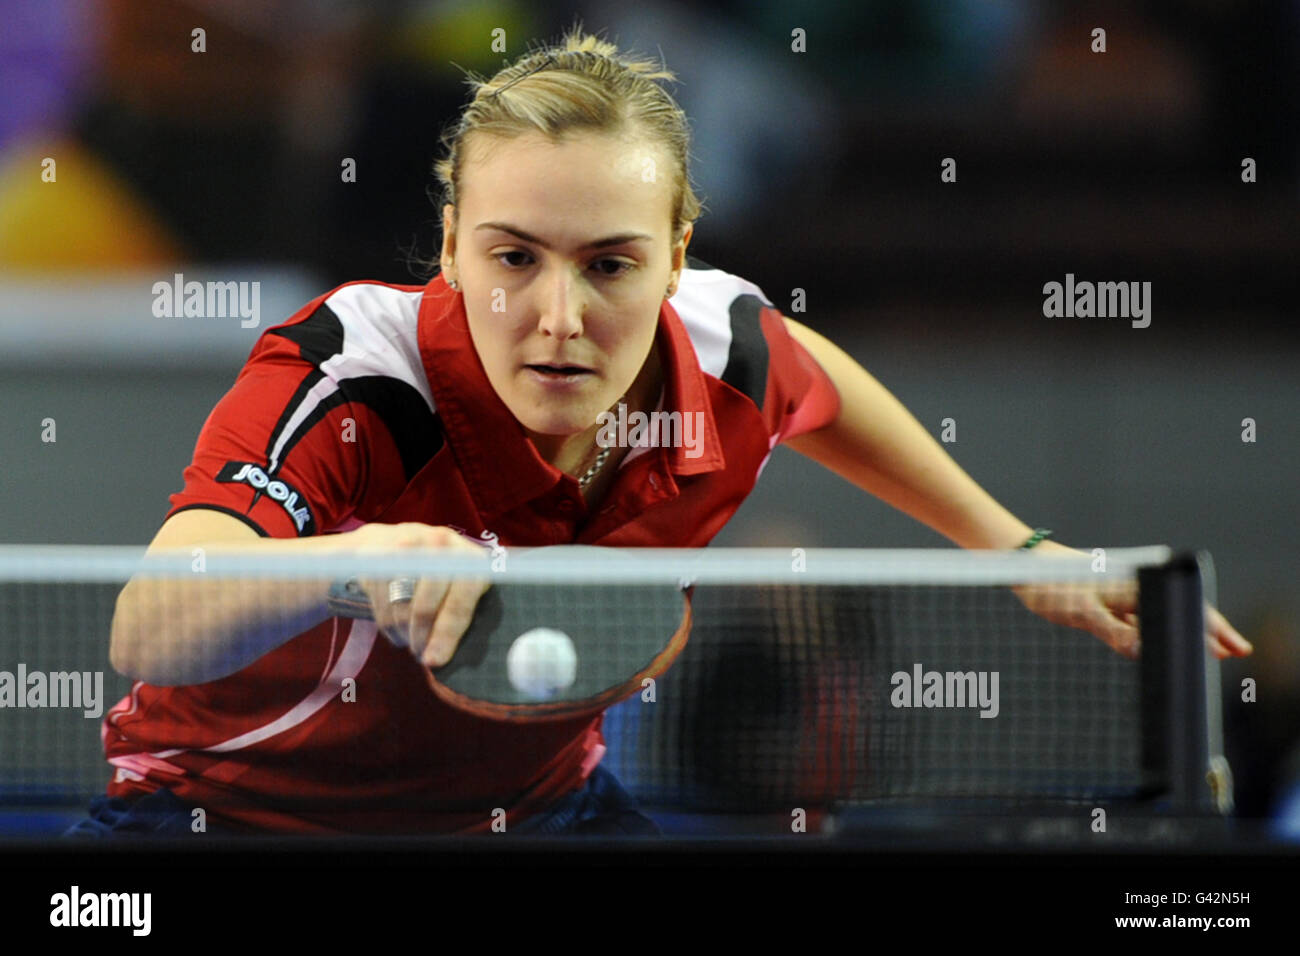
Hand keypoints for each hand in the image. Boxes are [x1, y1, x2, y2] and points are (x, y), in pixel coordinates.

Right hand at [343, 523, 491, 666]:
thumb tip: (462, 659)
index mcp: (471, 557)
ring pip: (399, 608)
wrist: (395, 539)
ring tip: (409, 640)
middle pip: (424, 605)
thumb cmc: (442, 575)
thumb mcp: (463, 585)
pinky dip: (386, 622)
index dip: (447, 632)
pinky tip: (395, 625)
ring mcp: (407, 545)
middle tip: (421, 655)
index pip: (462, 598)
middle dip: (421, 638)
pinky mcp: (379, 555)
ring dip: (403, 633)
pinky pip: (379, 601)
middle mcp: (441, 545)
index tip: (435, 660)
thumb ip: (466, 610)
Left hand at [1009, 541, 1252, 659]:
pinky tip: (1162, 644)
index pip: (1181, 608)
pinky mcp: (1104, 602)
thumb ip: (1111, 630)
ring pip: (1162, 616)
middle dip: (1208, 631)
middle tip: (1237, 653)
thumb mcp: (1080, 609)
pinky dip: (1157, 632)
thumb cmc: (1049, 582)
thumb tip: (1141, 649)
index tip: (1230, 649)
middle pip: (1179, 611)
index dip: (1208, 630)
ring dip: (1184, 632)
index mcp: (1132, 586)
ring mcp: (1119, 595)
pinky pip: (1140, 620)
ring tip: (1209, 650)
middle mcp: (1131, 588)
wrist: (1022, 564)